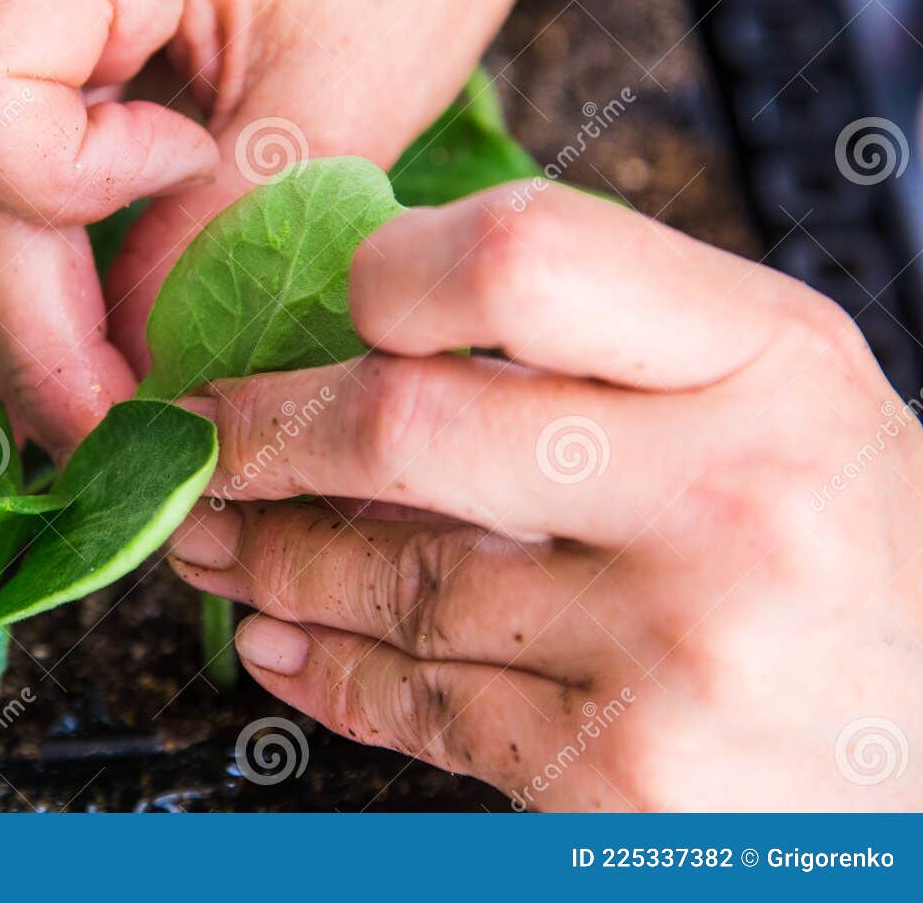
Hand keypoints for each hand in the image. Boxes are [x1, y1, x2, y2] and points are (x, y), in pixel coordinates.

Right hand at [0, 0, 579, 452]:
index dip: (51, 192)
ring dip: (40, 295)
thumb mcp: (343, 97)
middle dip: (33, 309)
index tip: (184, 182)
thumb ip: (220, 241)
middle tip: (116, 431)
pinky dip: (59, 248)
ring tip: (118, 397)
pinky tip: (107, 321)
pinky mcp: (43, 9)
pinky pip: (12, 150)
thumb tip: (134, 383)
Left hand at [168, 183, 922, 809]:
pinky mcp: (628, 777)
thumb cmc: (837, 534)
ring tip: (210, 538)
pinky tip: (281, 646)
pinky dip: (328, 674)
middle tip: (198, 434)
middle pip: (408, 426)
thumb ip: (598, 339)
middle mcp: (728, 496)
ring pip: (394, 583)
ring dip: (267, 557)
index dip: (388, 274)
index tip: (335, 305)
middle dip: (262, 432)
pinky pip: (426, 710)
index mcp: (763, 357)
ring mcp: (677, 648)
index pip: (520, 258)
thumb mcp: (769, 387)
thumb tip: (361, 331)